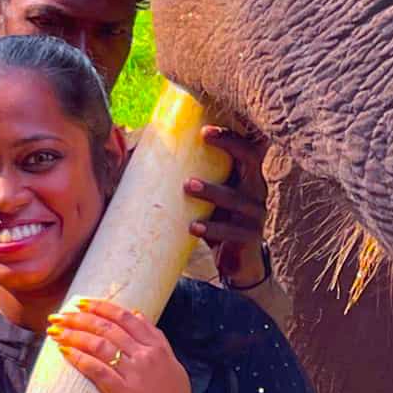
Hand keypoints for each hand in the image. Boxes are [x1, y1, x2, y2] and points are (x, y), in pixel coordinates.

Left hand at [49, 299, 212, 392]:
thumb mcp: (172, 363)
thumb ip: (156, 339)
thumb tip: (139, 315)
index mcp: (158, 346)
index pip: (126, 317)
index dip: (102, 307)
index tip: (83, 302)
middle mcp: (147, 355)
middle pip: (108, 327)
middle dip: (81, 317)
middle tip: (62, 314)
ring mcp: (136, 373)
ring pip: (100, 344)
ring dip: (75, 335)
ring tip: (56, 331)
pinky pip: (97, 370)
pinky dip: (79, 359)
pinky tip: (65, 352)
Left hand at [187, 127, 270, 288]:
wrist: (237, 262)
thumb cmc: (216, 221)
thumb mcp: (208, 199)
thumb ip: (191, 180)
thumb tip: (136, 157)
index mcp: (246, 177)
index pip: (247, 147)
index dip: (231, 135)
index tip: (205, 129)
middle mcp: (256, 190)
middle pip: (251, 159)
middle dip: (229, 145)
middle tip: (203, 138)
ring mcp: (255, 214)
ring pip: (237, 198)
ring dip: (212, 190)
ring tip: (188, 185)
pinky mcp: (249, 237)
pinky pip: (232, 231)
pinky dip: (212, 229)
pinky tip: (193, 228)